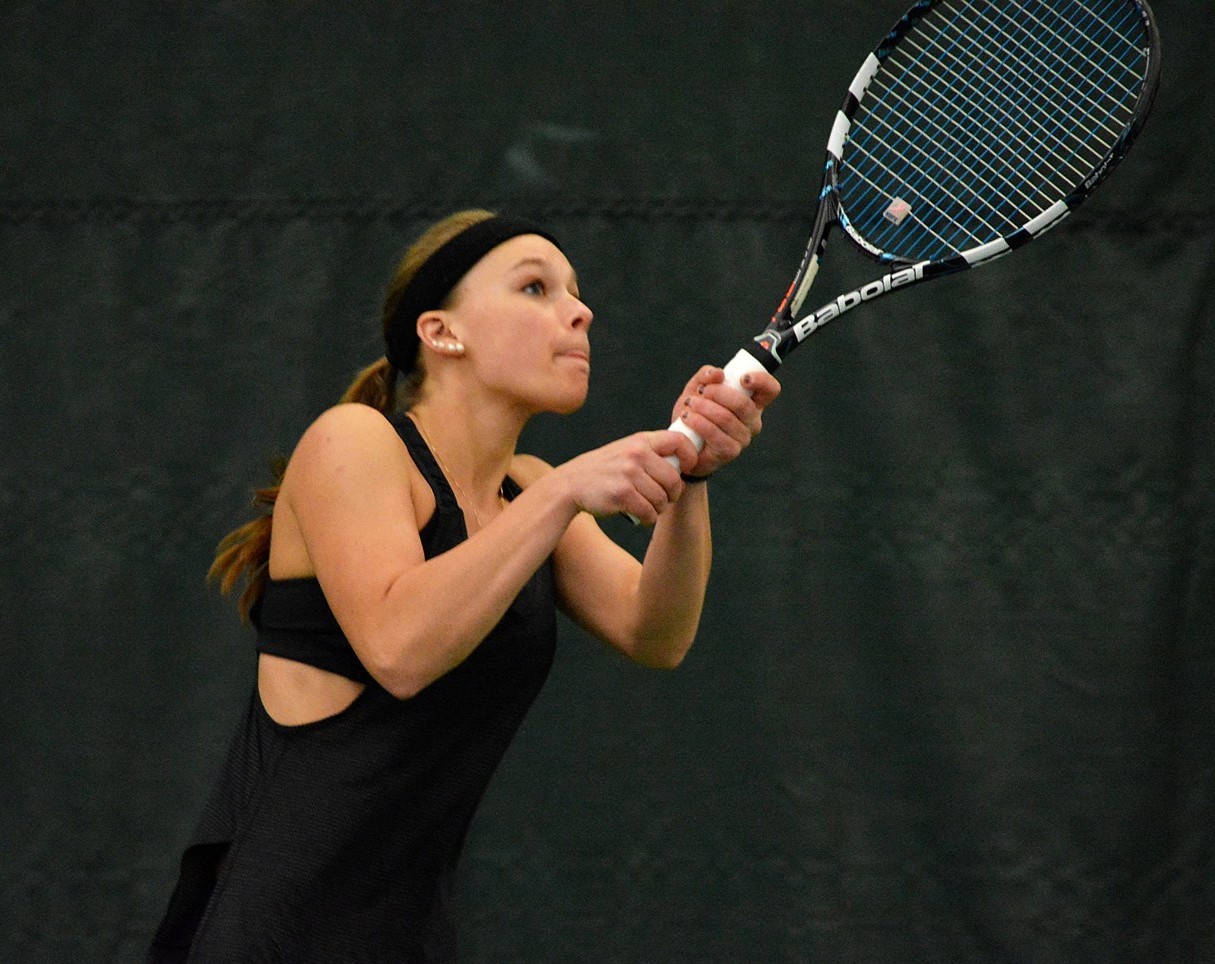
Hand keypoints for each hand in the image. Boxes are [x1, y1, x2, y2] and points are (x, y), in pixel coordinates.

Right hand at [553, 431, 699, 524]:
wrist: (571, 484)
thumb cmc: (604, 470)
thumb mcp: (626, 450)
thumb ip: (651, 453)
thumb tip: (683, 465)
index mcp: (641, 441)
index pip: (679, 442)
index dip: (690, 456)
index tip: (686, 468)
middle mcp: (636, 454)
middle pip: (673, 479)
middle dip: (673, 494)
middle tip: (665, 499)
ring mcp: (628, 474)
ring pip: (662, 499)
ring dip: (660, 509)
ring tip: (650, 508)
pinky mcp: (622, 494)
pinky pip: (649, 512)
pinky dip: (649, 519)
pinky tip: (643, 517)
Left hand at [670, 364, 780, 477]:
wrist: (683, 440)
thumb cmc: (696, 412)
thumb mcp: (698, 388)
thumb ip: (707, 376)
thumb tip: (718, 374)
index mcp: (753, 402)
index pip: (770, 390)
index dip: (762, 381)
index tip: (743, 378)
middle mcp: (753, 421)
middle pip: (743, 404)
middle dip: (718, 393)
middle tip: (702, 391)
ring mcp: (743, 438)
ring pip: (726, 418)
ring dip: (703, 407)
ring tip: (689, 404)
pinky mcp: (730, 451)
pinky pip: (715, 434)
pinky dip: (698, 422)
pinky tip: (687, 417)